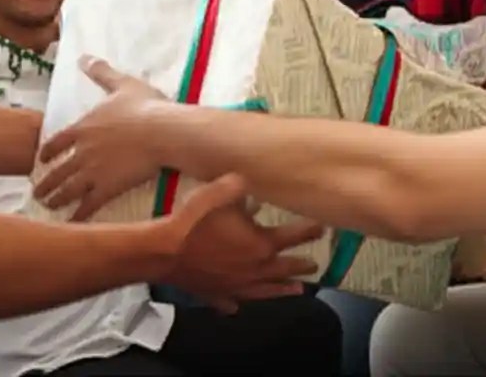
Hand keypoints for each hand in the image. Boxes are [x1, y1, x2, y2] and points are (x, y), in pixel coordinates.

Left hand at [34, 56, 169, 220]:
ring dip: (55, 199)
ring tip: (47, 207)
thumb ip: (101, 72)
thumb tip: (84, 56)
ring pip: (67, 189)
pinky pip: (88, 206)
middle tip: (37, 193)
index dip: (47, 152)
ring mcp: (93, 171)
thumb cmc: (146, 106)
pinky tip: (71, 224)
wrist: (162, 131)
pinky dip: (77, 216)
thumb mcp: (121, 83)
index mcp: (84, 126)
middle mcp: (83, 151)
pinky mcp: (108, 188)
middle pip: (57, 170)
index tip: (40, 160)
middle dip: (46, 182)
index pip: (56, 141)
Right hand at [160, 173, 322, 312]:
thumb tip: (248, 179)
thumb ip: (239, 185)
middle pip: (285, 268)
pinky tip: (236, 307)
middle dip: (302, 265)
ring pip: (266, 290)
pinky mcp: (216, 294)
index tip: (323, 228)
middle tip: (315, 265)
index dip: (310, 231)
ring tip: (298, 291)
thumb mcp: (220, 191)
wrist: (162, 251)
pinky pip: (230, 302)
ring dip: (282, 289)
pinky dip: (235, 304)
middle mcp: (255, 270)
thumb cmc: (193, 221)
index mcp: (261, 244)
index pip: (294, 236)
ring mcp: (236, 286)